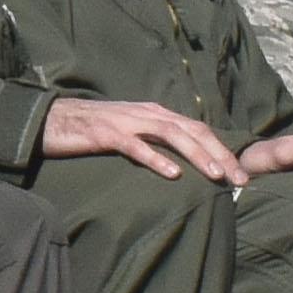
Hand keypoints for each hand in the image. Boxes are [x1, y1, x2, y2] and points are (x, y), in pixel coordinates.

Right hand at [42, 94, 251, 182]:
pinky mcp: (106, 134)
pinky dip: (156, 159)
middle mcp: (146, 113)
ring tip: (215, 175)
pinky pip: (136, 146)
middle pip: (192, 130)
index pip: (197, 129)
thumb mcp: (131, 131)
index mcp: (155, 113)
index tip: (240, 174)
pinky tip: (172, 174)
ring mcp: (127, 121)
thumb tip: (182, 161)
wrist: (52, 119)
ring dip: (197, 155)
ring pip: (171, 134)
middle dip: (220, 154)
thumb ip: (155, 140)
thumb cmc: (93, 129)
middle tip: (239, 179)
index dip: (222, 149)